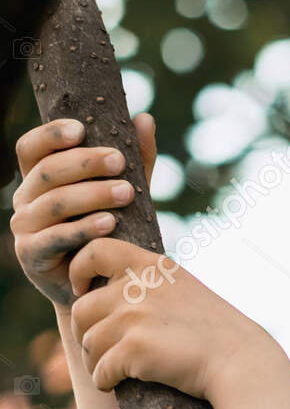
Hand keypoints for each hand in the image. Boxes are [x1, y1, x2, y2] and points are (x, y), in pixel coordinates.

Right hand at [9, 113, 156, 308]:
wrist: (101, 289)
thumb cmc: (112, 233)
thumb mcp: (126, 193)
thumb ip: (135, 160)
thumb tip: (145, 119)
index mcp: (38, 179)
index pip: (32, 147)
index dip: (50, 134)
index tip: (81, 128)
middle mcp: (24, 200)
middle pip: (47, 172)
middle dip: (84, 163)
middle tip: (119, 161)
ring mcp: (24, 228)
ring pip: (53, 203)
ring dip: (91, 195)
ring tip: (126, 193)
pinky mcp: (30, 256)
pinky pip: (55, 238)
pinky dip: (83, 229)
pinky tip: (110, 224)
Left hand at [68, 234, 271, 399]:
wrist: (240, 361)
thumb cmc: (217, 334)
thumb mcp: (185, 291)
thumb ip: (151, 286)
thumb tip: (112, 293)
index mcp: (152, 267)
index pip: (95, 251)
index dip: (79, 270)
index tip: (83, 290)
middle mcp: (138, 288)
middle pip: (82, 309)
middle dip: (85, 333)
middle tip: (98, 348)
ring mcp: (134, 318)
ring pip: (89, 343)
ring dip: (94, 361)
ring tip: (109, 370)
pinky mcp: (133, 350)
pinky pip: (100, 370)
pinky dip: (103, 382)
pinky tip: (114, 385)